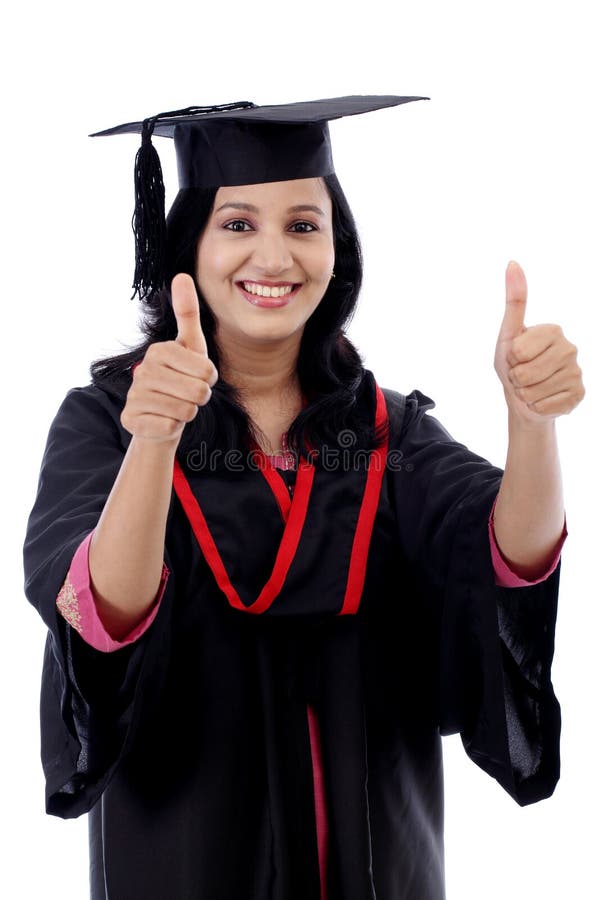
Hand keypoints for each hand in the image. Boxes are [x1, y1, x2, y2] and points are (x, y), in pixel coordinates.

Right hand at [121, 274, 217, 442]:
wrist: (159, 417)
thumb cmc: (180, 380)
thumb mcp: (190, 347)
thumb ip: (187, 314)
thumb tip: (181, 274)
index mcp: (159, 350)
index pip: (206, 371)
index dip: (209, 379)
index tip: (196, 377)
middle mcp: (142, 369)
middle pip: (198, 392)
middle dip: (199, 398)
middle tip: (187, 396)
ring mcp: (134, 395)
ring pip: (185, 411)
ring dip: (187, 413)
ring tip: (175, 407)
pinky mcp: (131, 419)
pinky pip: (169, 427)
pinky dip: (172, 428)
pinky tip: (163, 420)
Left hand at [494, 261, 583, 425]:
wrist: (524, 398)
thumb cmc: (514, 364)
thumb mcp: (508, 333)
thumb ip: (514, 301)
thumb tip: (513, 263)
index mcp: (554, 330)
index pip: (517, 352)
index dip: (510, 359)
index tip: (516, 357)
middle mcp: (570, 348)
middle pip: (525, 373)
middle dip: (516, 378)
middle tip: (522, 375)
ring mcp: (577, 373)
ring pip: (534, 392)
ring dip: (524, 395)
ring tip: (530, 388)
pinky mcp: (578, 395)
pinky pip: (545, 407)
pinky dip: (536, 407)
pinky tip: (542, 400)